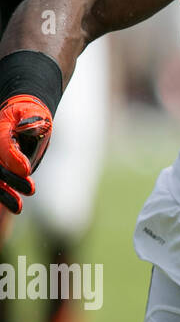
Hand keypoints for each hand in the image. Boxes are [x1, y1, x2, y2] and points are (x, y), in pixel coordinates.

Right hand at [0, 93, 51, 213]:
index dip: (12, 158)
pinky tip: (14, 208)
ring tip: (18, 208)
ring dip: (2, 195)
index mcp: (0, 130)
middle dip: (8, 180)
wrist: (22, 119)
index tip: (26, 171)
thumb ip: (33, 121)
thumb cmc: (30, 115)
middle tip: (30, 189)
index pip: (3, 146)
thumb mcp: (34, 114)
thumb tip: (32, 125)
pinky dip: (3, 197)